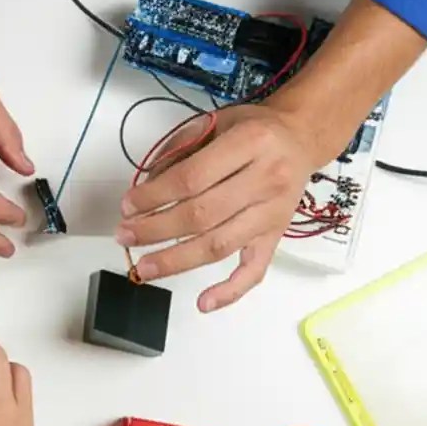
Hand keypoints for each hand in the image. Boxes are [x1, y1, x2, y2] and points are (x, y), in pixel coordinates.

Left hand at [115, 102, 332, 311]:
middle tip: (125, 237)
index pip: (192, 178)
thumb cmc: (253, 129)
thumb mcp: (215, 122)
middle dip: (156, 230)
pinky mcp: (276, 236)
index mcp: (250, 142)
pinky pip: (255, 270)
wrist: (301, 138)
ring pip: (220, 244)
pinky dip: (231, 291)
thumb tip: (144, 190)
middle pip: (202, 215)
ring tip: (144, 268)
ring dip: (177, 260)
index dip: (154, 196)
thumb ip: (179, 150)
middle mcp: (266, 179)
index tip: (127, 207)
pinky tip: (204, 304)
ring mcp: (273, 213)